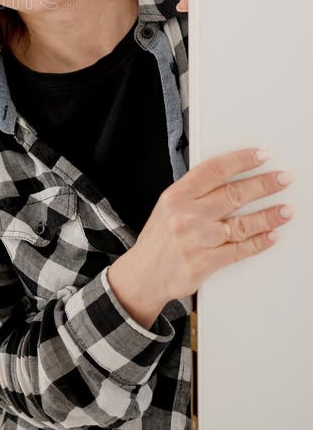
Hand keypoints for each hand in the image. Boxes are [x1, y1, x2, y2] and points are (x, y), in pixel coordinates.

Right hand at [108, 149, 292, 327]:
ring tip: (286, 210)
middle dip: (264, 185)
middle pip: (233, 195)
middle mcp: (186, 215)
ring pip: (241, 224)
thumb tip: (230, 177)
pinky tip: (272, 235)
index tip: (262, 156)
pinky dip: (260, 242)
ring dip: (269, 216)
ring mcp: (196, 240)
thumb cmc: (160, 237)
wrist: (144, 274)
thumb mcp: (169, 206)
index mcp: (176, 195)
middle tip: (283, 179)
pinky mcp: (204, 263)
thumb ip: (195, 192)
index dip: (241, 161)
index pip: (213, 171)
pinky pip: (239, 250)